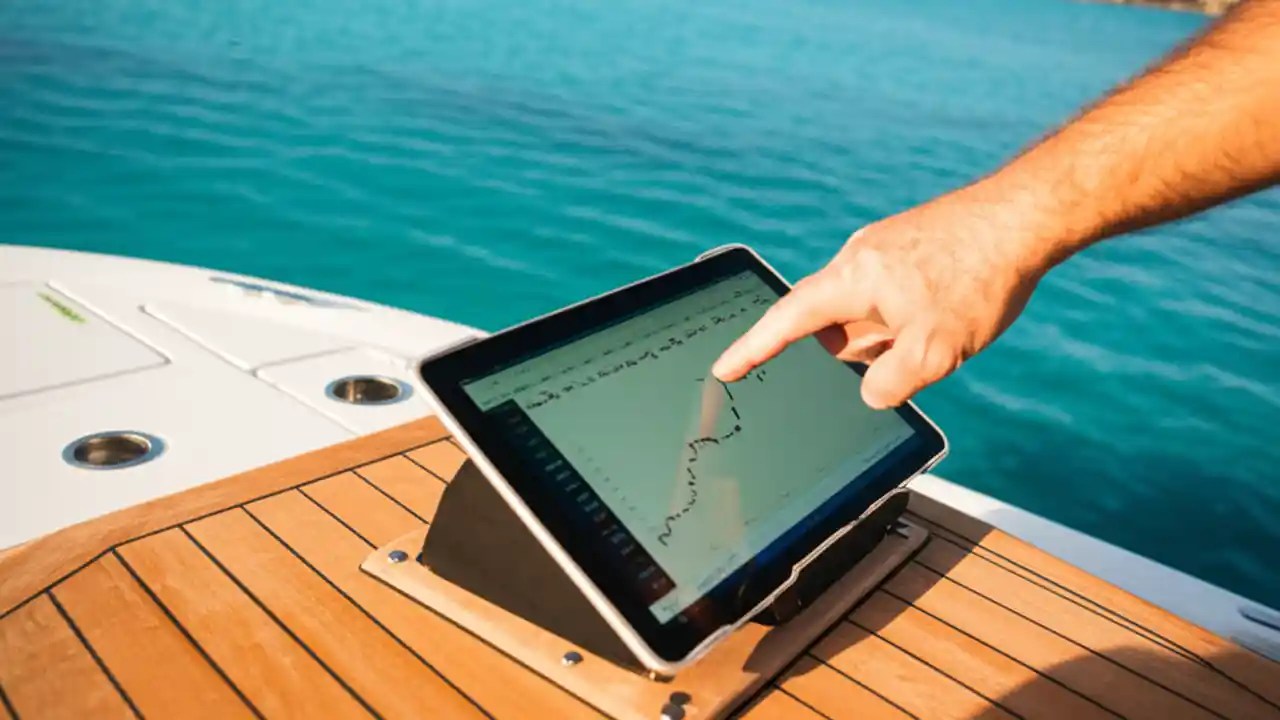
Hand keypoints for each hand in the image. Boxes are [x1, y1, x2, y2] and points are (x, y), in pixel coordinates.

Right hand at [712, 185, 1049, 407]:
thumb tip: (871, 394)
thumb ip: (890, 383)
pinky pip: (894, 295)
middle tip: (914, 351)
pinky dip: (913, 316)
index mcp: (851, 279)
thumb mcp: (934, 350)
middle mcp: (859, 258)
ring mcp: (885, 250)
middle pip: (835, 324)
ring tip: (947, 324)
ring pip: (870, 312)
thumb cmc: (980, 276)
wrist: (1029, 215)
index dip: (753, 348)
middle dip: (864, 350)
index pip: (787, 321)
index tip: (725, 368)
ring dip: (895, 334)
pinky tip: (955, 311)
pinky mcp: (911, 247)